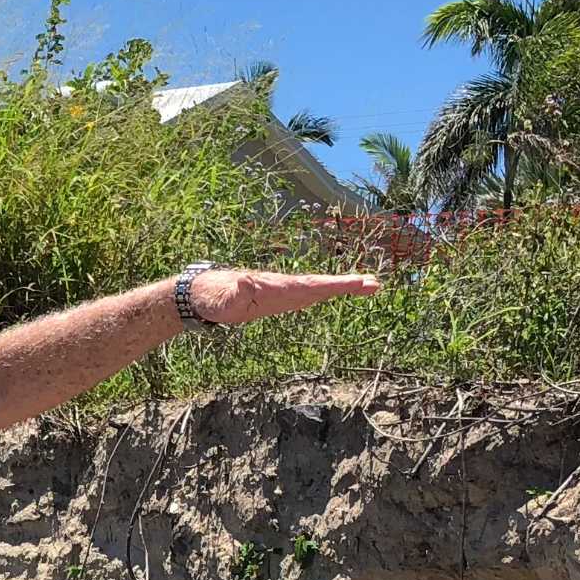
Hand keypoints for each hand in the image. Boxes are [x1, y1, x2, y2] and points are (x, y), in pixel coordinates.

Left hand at [187, 269, 380, 325]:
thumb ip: (235, 290)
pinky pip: (308, 296)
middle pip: (322, 285)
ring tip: (369, 286)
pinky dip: (326, 293)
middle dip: (349, 285)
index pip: (312, 285)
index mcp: (278, 286)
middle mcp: (284, 286)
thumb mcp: (224, 297)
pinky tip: (337, 293)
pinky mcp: (278, 299)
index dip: (335, 284)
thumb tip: (243, 279)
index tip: (358, 282)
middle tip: (376, 284)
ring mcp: (283, 292)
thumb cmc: (213, 297)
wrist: (203, 295)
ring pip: (318, 289)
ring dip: (343, 288)